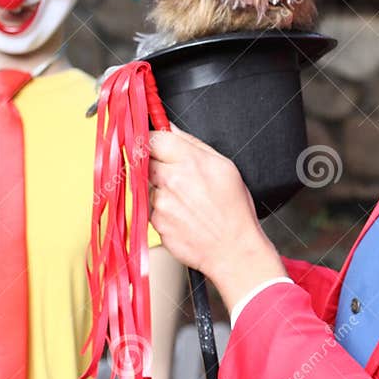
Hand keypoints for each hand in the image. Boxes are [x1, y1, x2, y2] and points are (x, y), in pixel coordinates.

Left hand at [148, 127, 286, 308]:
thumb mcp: (225, 166)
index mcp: (190, 161)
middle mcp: (171, 180)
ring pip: (148, 184)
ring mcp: (160, 203)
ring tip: (187, 199)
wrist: (233, 250)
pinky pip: (151, 207)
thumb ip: (193, 143)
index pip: (152, 137)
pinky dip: (163, 208)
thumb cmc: (234, 210)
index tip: (157, 143)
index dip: (153, 139)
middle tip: (176, 173)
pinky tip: (183, 214)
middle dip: (156, 162)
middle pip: (145, 159)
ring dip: (161, 187)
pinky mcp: (155, 222)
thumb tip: (171, 127)